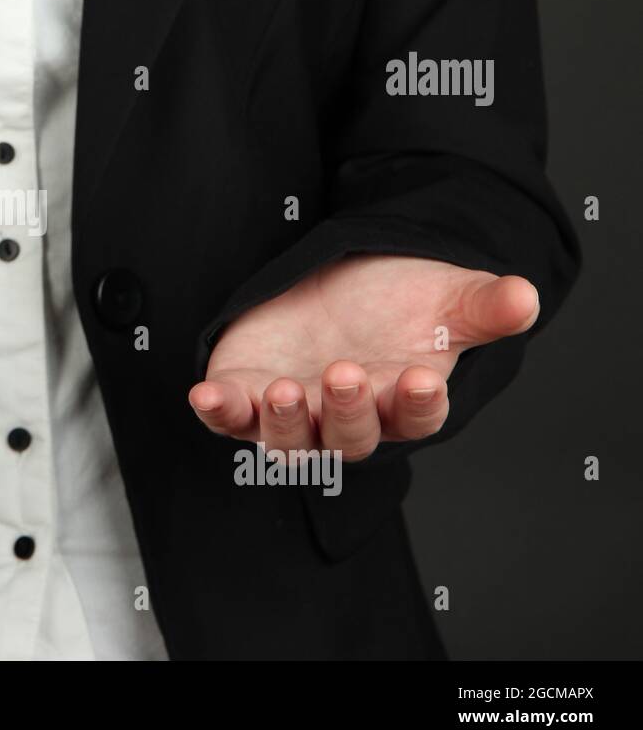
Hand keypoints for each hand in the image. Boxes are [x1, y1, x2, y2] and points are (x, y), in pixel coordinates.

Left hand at [188, 255, 538, 459]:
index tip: (423, 377)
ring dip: (286, 422)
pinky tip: (204, 396)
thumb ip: (483, 305)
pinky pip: (228, 419)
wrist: (338, 286)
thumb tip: (525, 296)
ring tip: (288, 389)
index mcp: (401, 402)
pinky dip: (217, 413)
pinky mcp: (246, 399)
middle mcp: (346, 420)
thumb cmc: (397, 303)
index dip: (419, 403)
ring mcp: (294, 415)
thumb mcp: (445, 296)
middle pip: (350, 438)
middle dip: (349, 411)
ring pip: (288, 442)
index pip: (416, 417)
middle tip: (347, 374)